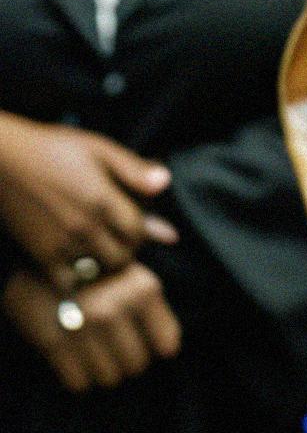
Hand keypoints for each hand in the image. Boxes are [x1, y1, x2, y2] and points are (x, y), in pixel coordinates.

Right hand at [0, 112, 175, 285]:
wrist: (5, 161)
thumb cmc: (52, 149)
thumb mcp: (99, 148)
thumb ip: (134, 169)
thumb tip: (165, 183)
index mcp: (103, 199)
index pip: (138, 231)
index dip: (142, 229)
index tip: (133, 222)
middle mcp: (85, 226)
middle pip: (123, 256)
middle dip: (127, 249)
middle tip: (119, 239)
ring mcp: (62, 244)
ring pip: (99, 272)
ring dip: (106, 265)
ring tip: (101, 251)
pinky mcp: (41, 256)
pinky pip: (69, 283)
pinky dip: (78, 280)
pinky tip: (77, 264)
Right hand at [3, 260, 181, 391]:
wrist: (34, 270)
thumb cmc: (93, 274)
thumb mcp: (129, 270)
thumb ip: (153, 286)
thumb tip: (173, 308)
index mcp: (142, 289)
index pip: (167, 346)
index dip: (156, 347)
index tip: (146, 341)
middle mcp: (116, 308)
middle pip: (136, 366)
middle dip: (127, 360)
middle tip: (114, 345)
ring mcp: (85, 328)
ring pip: (109, 378)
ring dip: (102, 369)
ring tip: (94, 348)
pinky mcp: (56, 344)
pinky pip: (80, 383)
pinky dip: (78, 375)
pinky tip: (75, 354)